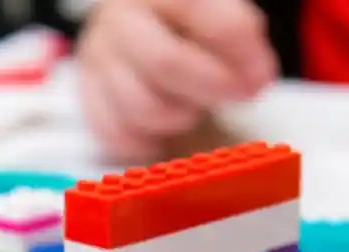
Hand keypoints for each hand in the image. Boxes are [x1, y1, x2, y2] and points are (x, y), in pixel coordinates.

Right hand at [77, 0, 277, 160]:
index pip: (198, 11)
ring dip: (180, 116)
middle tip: (239, 95)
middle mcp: (120, 18)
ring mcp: (98, 58)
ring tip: (194, 106)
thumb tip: (254, 77)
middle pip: (164, 63)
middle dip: (211, 87)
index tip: (261, 74)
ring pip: (141, 107)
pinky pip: (116, 134)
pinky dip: (148, 141)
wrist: (137, 25)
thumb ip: (240, 34)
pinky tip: (165, 130)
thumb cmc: (186, 22)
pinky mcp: (87, 95)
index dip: (237, 47)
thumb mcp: (218, 10)